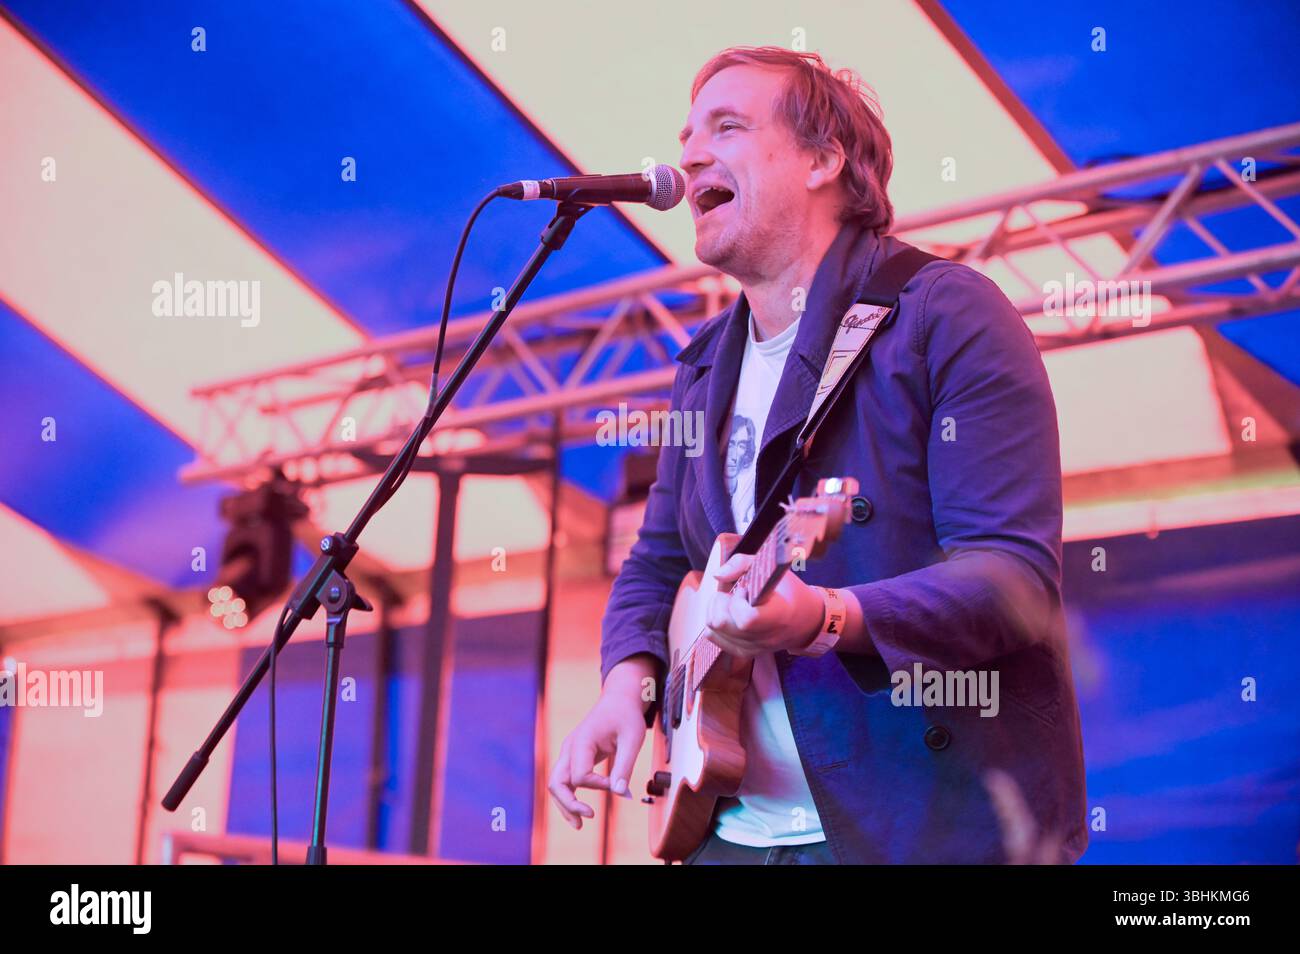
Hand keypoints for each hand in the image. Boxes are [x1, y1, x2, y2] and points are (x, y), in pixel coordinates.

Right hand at [547, 657, 651, 829]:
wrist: (619, 699)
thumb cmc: (626, 715)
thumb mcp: (633, 739)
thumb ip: (625, 766)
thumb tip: (620, 794)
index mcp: (582, 741)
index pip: (579, 775)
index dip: (598, 785)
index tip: (615, 783)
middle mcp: (570, 747)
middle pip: (556, 782)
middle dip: (568, 804)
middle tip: (588, 817)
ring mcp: (569, 752)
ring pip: (556, 784)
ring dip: (565, 805)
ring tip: (579, 825)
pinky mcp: (574, 757)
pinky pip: (565, 780)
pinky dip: (569, 797)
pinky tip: (579, 812)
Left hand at [705, 552, 824, 658]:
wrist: (805, 620)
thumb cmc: (789, 591)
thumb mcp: (771, 568)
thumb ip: (741, 564)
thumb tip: (717, 576)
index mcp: (778, 616)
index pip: (746, 619)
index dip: (738, 601)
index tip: (746, 590)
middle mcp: (765, 638)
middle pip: (720, 623)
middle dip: (722, 602)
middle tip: (737, 595)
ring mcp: (753, 649)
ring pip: (713, 630)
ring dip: (717, 612)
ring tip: (734, 604)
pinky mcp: (743, 653)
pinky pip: (714, 638)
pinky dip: (716, 624)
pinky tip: (730, 615)